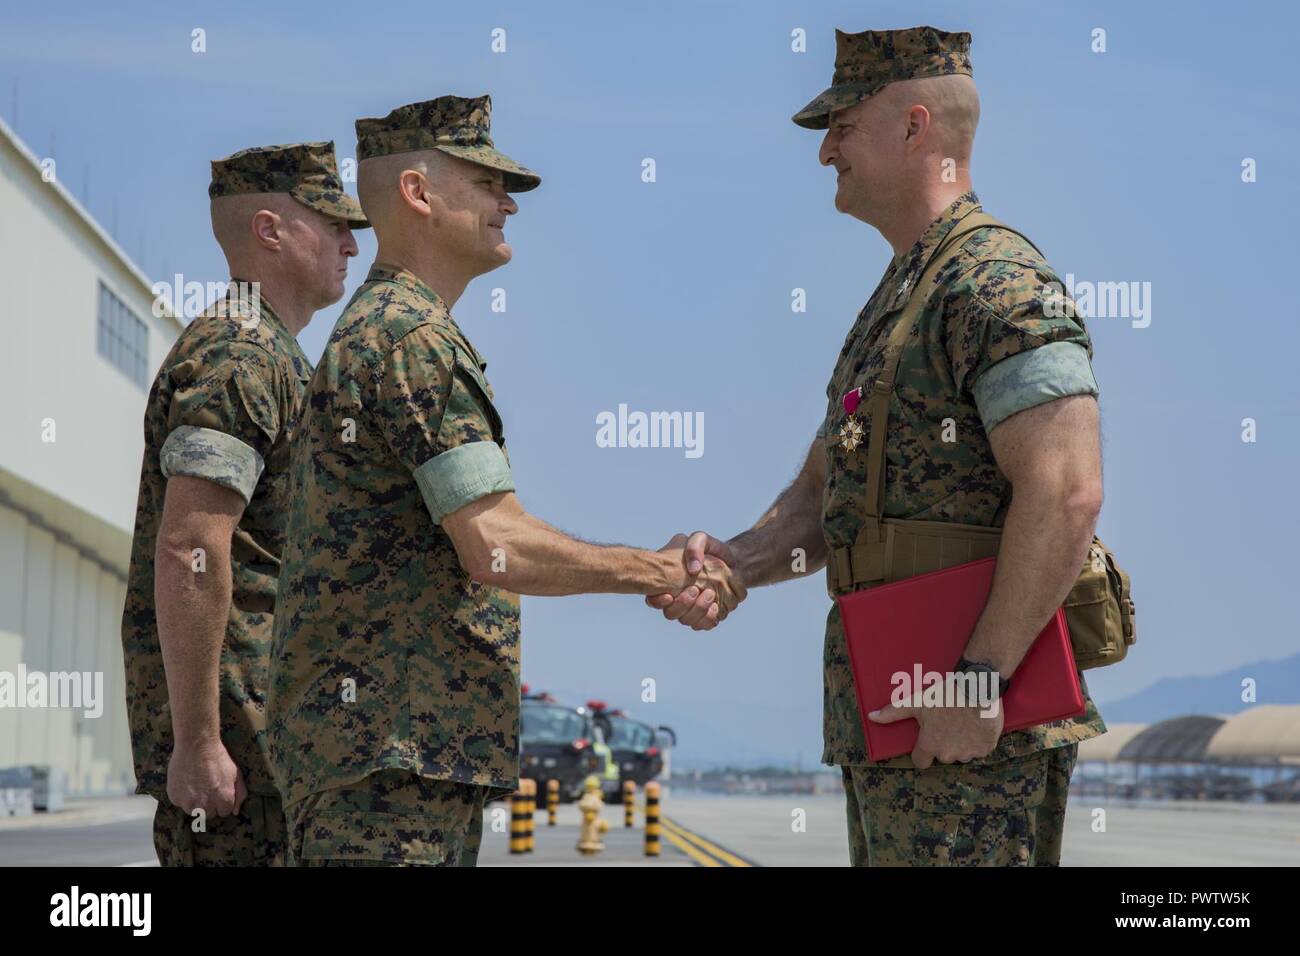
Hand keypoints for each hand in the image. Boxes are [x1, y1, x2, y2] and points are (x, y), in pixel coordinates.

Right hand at [166, 736, 246, 817]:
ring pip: (193, 811)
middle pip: (208, 814)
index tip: (218, 792)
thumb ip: (240, 794)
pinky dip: (182, 796)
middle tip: (207, 789)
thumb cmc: (218, 758)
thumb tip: (235, 812)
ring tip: (196, 785)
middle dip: (209, 805)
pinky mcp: (175, 798)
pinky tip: (186, 782)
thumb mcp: (236, 773)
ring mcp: (189, 803)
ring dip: (195, 803)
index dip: (222, 802)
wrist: (196, 745)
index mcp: (224, 800)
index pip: (224, 813)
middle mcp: (206, 805)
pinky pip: (180, 803)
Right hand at [646, 531, 746, 630]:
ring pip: (686, 621)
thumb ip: (694, 546)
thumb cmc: (712, 551)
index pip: (652, 598)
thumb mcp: (701, 539)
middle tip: (695, 589)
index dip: (657, 601)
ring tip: (710, 594)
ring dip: (697, 610)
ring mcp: (690, 609)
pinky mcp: (705, 616)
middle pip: (670, 613)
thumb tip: (693, 569)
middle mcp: (676, 598)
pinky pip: (703, 625)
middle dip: (683, 604)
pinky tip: (716, 607)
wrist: (734, 562)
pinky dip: (708, 619)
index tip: (669, 595)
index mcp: (668, 581)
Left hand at [868, 695, 1003, 768]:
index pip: (920, 762)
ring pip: (962, 754)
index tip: (927, 739)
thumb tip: (871, 717)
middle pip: (943, 756)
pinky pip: (980, 750)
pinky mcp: (986, 749)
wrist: (977, 687)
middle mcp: (948, 754)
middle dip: (944, 744)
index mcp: (930, 745)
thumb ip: (893, 712)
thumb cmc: (944, 694)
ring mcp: (968, 753)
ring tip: (963, 722)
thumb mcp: (916, 701)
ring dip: (962, 744)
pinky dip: (979, 741)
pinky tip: (976, 725)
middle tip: (947, 724)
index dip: (922, 752)